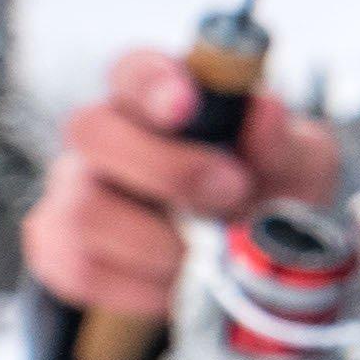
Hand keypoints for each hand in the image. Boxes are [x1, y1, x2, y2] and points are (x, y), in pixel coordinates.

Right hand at [20, 47, 341, 319]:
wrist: (244, 270)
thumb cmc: (270, 197)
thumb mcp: (299, 169)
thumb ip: (283, 141)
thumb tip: (265, 107)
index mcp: (162, 99)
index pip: (134, 70)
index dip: (152, 82)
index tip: (186, 104)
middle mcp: (106, 137)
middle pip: (91, 129)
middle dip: (164, 169)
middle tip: (232, 194)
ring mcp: (75, 191)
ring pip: (84, 209)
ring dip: (157, 244)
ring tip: (206, 257)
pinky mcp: (60, 248)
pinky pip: (81, 271)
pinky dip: (138, 289)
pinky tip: (174, 287)